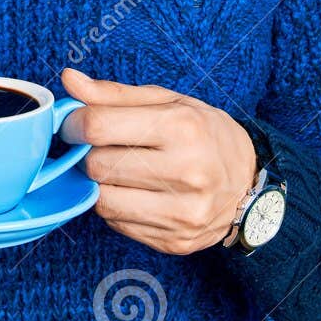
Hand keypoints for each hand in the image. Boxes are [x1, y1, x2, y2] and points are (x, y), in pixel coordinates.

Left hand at [59, 66, 257, 254]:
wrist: (251, 183)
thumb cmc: (204, 133)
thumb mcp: (168, 101)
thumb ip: (114, 94)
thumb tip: (69, 80)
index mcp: (183, 127)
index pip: (99, 127)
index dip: (74, 124)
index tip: (74, 124)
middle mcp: (187, 172)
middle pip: (98, 166)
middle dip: (89, 154)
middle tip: (101, 147)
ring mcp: (183, 212)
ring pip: (103, 201)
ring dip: (100, 184)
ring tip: (118, 170)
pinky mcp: (175, 241)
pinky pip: (117, 224)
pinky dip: (116, 207)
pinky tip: (135, 192)